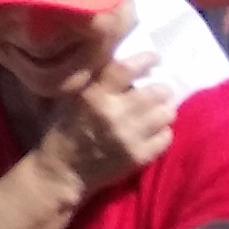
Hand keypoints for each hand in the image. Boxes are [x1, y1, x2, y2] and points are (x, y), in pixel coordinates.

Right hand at [48, 53, 182, 190]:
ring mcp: (129, 136)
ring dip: (163, 109)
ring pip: (167, 113)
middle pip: (156, 91)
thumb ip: (95, 82)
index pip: (126, 68)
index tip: (155, 58)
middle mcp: (114, 114)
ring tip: (156, 111)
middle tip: (157, 91)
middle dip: (160, 89)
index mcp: (93, 96)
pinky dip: (162, 132)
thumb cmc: (63, 129)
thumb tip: (125, 65)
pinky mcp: (139, 156)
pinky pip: (166, 137)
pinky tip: (152, 131)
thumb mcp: (70, 99)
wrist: (61, 170)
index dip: (146, 59)